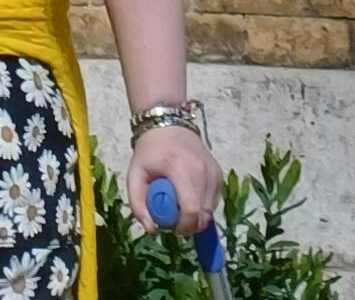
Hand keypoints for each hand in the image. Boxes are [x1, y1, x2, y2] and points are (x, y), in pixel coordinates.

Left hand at [128, 124, 219, 242]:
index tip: (172, 228)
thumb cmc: (150, 152)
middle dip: (190, 226)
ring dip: (197, 217)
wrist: (169, 125)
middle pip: (204, 214)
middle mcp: (201, 170)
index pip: (191, 209)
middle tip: (175, 220)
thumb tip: (152, 230)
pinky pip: (215, 201)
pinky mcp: (219, 173)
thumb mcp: (135, 175)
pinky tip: (191, 197)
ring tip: (181, 205)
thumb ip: (138, 204)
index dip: (183, 227)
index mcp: (179, 168)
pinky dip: (204, 206)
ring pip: (211, 211)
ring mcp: (213, 171)